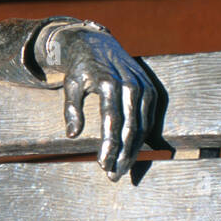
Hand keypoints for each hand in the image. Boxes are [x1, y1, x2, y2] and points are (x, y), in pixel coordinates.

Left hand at [41, 25, 156, 181]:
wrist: (97, 44)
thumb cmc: (79, 68)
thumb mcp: (70, 84)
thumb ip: (71, 109)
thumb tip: (72, 135)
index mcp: (109, 83)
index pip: (111, 122)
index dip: (109, 146)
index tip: (103, 165)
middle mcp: (131, 85)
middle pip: (130, 128)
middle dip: (122, 155)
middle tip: (113, 176)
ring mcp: (143, 87)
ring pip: (142, 127)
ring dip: (133, 151)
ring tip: (121, 170)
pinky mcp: (150, 90)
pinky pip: (149, 119)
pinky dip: (142, 138)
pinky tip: (132, 153)